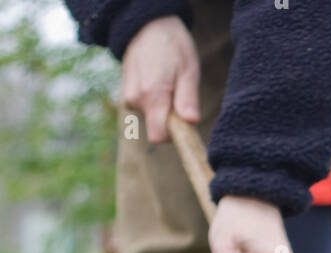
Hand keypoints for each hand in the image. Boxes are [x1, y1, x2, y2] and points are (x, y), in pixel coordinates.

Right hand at [121, 16, 199, 142]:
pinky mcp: (126, 93)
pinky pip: (143, 107)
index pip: (158, 136)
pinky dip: (152, 100)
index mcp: (152, 95)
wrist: (147, 24)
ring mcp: (128, 96)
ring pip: (150, 117)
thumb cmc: (172, 45)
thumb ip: (188, 98)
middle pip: (156, 128)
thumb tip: (190, 121)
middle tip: (178, 93)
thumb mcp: (188, 69)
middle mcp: (136, 99)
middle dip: (169, 119)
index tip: (184, 121)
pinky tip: (156, 81)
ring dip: (161, 108)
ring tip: (166, 82)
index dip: (173, 134)